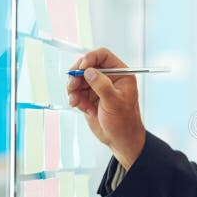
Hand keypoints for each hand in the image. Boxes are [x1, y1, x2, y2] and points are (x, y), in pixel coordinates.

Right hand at [67, 48, 145, 169]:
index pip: (103, 56)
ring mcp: (97, 88)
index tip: (81, 67)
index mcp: (121, 75)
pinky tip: (78, 106)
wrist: (120, 140)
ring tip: (75, 99)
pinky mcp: (89, 98)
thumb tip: (89, 71)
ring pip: (79, 79)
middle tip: (72, 84)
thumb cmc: (124, 122)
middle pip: (87, 66)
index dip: (91, 58)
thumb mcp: (114, 102)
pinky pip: (76, 92)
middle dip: (77, 74)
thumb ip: (102, 86)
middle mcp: (108, 78)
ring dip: (73, 88)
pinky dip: (74, 98)